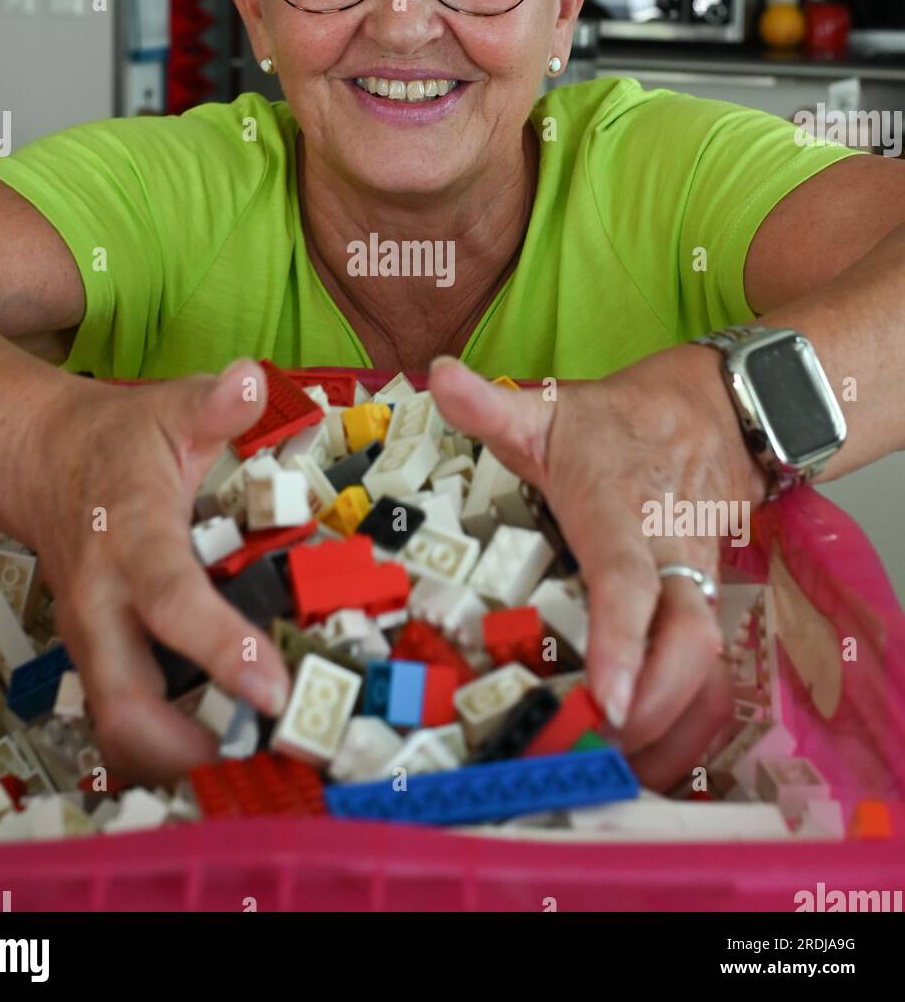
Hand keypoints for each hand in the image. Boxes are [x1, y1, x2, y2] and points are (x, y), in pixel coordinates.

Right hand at [12, 360, 289, 784]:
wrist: (38, 461)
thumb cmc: (116, 439)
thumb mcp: (168, 408)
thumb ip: (214, 403)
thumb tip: (251, 380)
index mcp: (130, 540)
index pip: (171, 603)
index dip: (220, 649)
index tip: (272, 689)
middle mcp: (103, 604)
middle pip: (127, 703)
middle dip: (192, 747)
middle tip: (274, 757)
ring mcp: (94, 639)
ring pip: (120, 727)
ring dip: (182, 759)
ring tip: (262, 765)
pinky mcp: (99, 657)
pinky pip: (125, 720)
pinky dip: (168, 746)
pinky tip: (226, 746)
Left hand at [428, 347, 765, 791]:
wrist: (709, 419)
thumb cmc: (611, 428)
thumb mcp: (551, 410)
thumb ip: (493, 406)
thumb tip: (437, 375)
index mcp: (620, 513)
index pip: (626, 579)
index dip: (622, 637)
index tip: (610, 696)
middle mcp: (669, 559)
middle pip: (690, 641)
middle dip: (656, 706)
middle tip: (601, 752)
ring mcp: (697, 587)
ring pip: (712, 670)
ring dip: (675, 730)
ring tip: (618, 776)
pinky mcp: (708, 609)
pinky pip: (715, 678)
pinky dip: (690, 725)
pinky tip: (648, 761)